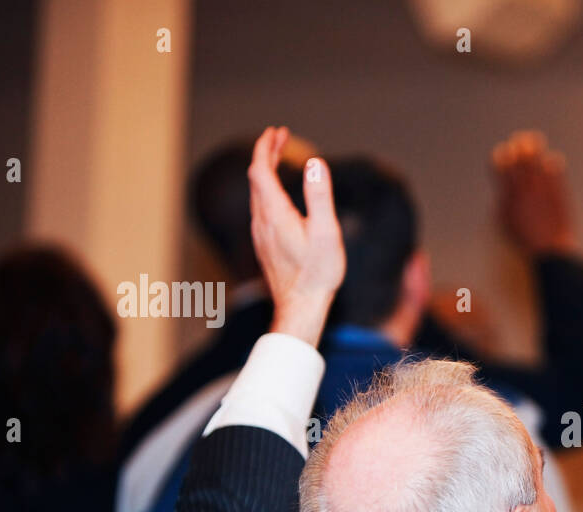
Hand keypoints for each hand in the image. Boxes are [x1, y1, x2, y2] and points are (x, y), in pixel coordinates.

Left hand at [248, 126, 344, 346]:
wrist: (301, 308)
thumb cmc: (317, 274)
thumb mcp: (326, 233)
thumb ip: (320, 196)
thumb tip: (315, 164)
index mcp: (275, 213)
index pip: (260, 170)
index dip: (266, 148)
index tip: (276, 132)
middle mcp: (262, 221)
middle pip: (256, 179)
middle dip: (266, 155)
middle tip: (280, 138)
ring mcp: (260, 235)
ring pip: (256, 194)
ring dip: (266, 174)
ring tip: (279, 161)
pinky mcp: (264, 246)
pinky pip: (260, 209)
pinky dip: (267, 192)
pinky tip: (279, 197)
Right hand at [492, 130, 574, 255]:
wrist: (549, 250)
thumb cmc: (526, 239)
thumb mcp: (506, 223)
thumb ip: (503, 203)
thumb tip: (502, 190)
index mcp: (510, 197)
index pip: (503, 170)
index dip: (502, 157)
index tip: (503, 150)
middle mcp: (525, 191)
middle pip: (521, 163)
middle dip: (519, 148)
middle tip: (520, 138)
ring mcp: (543, 192)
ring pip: (538, 164)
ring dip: (535, 149)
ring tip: (535, 139)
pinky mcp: (558, 195)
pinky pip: (556, 174)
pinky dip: (553, 164)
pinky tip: (553, 158)